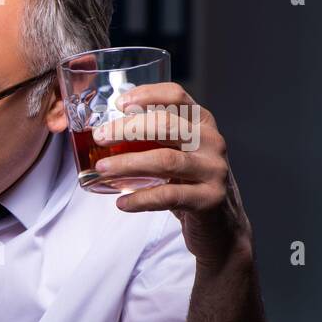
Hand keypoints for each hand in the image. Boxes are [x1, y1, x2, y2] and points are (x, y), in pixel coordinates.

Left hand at [91, 83, 252, 270]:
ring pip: (166, 160)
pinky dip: (140, 199)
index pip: (177, 97)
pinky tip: (122, 203)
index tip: (119, 103)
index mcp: (202, 124)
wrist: (222, 226)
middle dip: (128, 129)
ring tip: (101, 169)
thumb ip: (152, 141)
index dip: (148, 95)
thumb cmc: (190, 184)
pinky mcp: (209, 199)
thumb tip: (104, 135)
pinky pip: (169, 195)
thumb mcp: (177, 154)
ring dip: (128, 163)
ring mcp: (213, 170)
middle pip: (167, 125)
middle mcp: (212, 142)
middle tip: (100, 137)